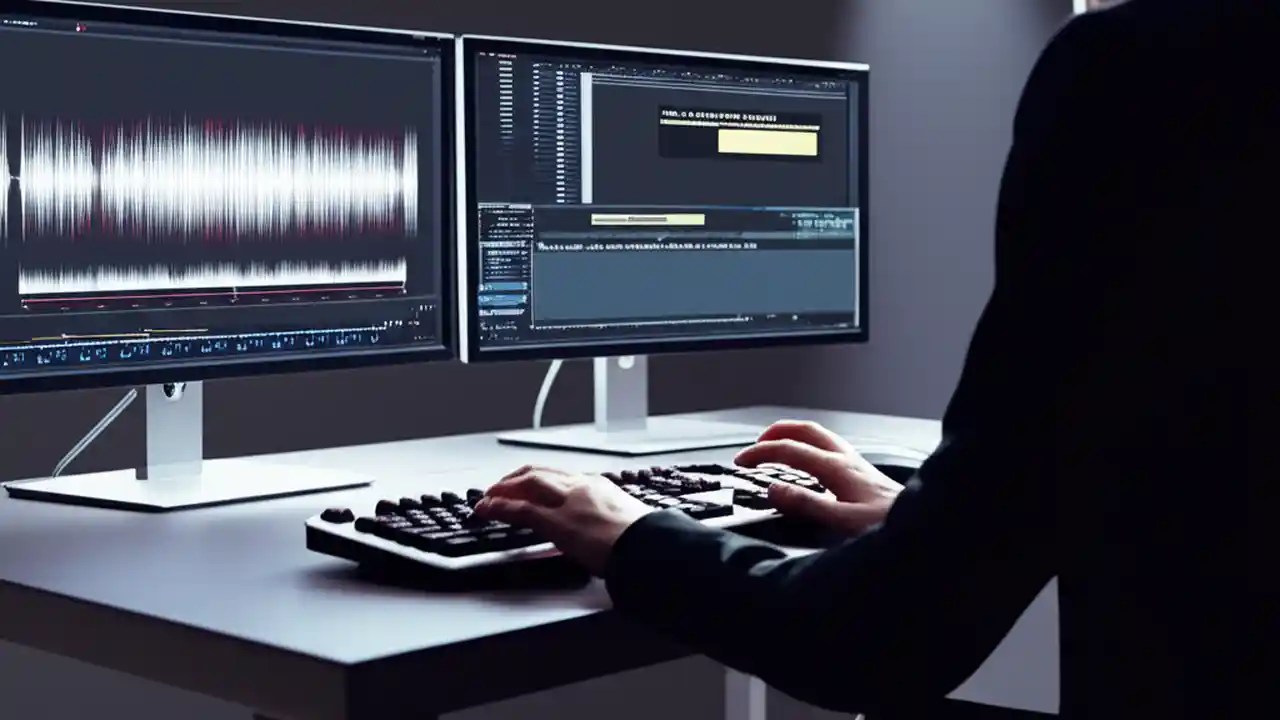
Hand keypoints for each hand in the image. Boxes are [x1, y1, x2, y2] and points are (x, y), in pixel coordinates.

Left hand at [474, 466, 656, 574]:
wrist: (652, 547)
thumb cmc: (646, 540)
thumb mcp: (627, 520)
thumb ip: (609, 518)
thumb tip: (606, 529)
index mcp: (600, 486)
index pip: (561, 476)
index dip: (539, 479)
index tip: (529, 484)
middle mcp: (581, 487)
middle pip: (539, 473)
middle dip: (516, 478)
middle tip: (500, 486)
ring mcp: (568, 503)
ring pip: (527, 485)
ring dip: (503, 489)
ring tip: (488, 497)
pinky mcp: (558, 523)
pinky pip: (521, 509)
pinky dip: (499, 507)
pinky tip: (486, 509)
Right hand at [735, 420, 904, 533]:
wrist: (925, 526)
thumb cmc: (888, 525)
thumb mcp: (843, 521)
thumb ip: (806, 504)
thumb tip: (774, 490)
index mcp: (837, 468)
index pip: (790, 450)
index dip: (761, 453)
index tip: (742, 462)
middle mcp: (846, 460)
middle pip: (806, 431)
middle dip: (776, 432)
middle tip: (755, 444)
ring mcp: (856, 463)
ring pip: (818, 436)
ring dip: (793, 436)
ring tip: (776, 445)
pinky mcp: (863, 472)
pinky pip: (828, 448)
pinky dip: (809, 447)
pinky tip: (809, 463)